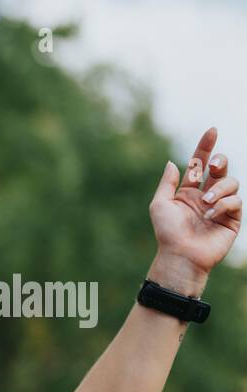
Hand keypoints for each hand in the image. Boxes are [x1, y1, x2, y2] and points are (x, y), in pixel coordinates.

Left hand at [149, 126, 240, 292]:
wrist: (180, 255)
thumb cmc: (168, 232)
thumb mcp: (160, 205)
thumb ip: (167, 183)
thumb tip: (171, 162)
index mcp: (188, 191)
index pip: (200, 163)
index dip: (206, 146)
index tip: (212, 130)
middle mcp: (206, 195)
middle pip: (221, 168)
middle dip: (220, 161)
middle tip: (214, 165)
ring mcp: (221, 206)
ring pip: (231, 182)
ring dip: (220, 188)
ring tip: (207, 202)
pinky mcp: (232, 218)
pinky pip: (236, 201)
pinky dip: (223, 205)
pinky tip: (210, 215)